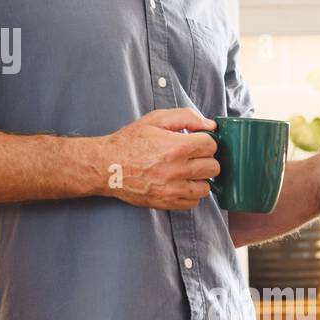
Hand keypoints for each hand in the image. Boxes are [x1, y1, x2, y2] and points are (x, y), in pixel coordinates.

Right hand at [96, 108, 219, 209]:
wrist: (107, 166)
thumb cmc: (129, 142)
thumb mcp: (155, 119)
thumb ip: (186, 117)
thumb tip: (210, 126)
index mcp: (176, 147)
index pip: (211, 145)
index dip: (204, 140)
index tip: (195, 141)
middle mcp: (177, 170)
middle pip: (213, 166)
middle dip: (204, 158)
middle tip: (191, 155)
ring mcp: (172, 189)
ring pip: (206, 186)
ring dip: (200, 178)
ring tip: (186, 170)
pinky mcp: (167, 203)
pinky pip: (194, 202)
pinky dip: (191, 193)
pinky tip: (180, 183)